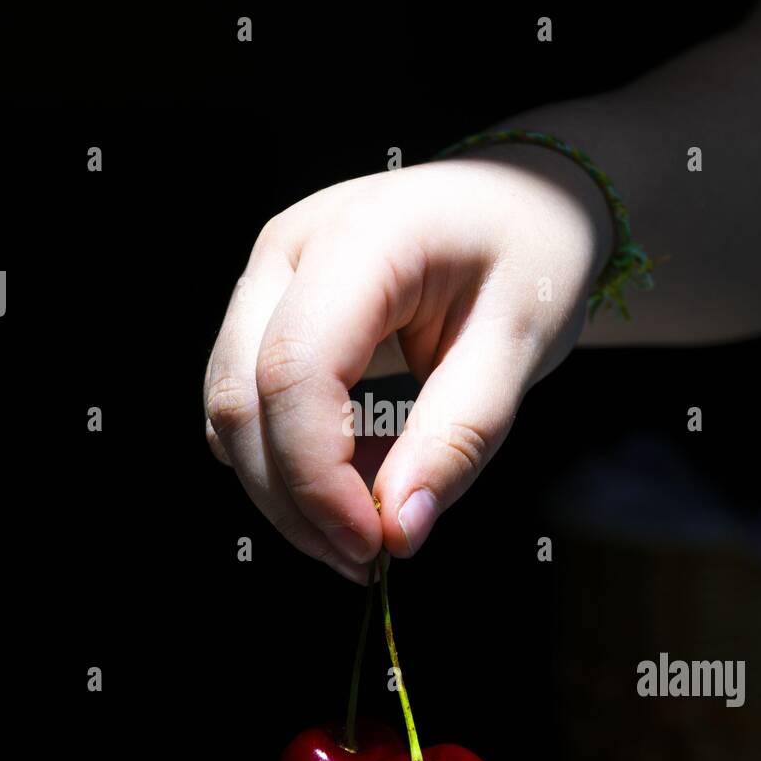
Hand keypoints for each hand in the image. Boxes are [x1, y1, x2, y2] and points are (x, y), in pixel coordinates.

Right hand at [203, 153, 610, 580]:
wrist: (522, 199)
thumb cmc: (531, 256)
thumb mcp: (520, 345)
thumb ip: (458, 438)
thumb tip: (397, 532)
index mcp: (361, 236)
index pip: (296, 371)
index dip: (319, 476)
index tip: (374, 545)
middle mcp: (290, 248)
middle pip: (242, 397)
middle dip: (293, 500)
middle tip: (366, 561)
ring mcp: (268, 275)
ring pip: (229, 409)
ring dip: (283, 490)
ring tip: (364, 532)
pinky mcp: (267, 308)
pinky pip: (245, 403)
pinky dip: (285, 462)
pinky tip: (349, 487)